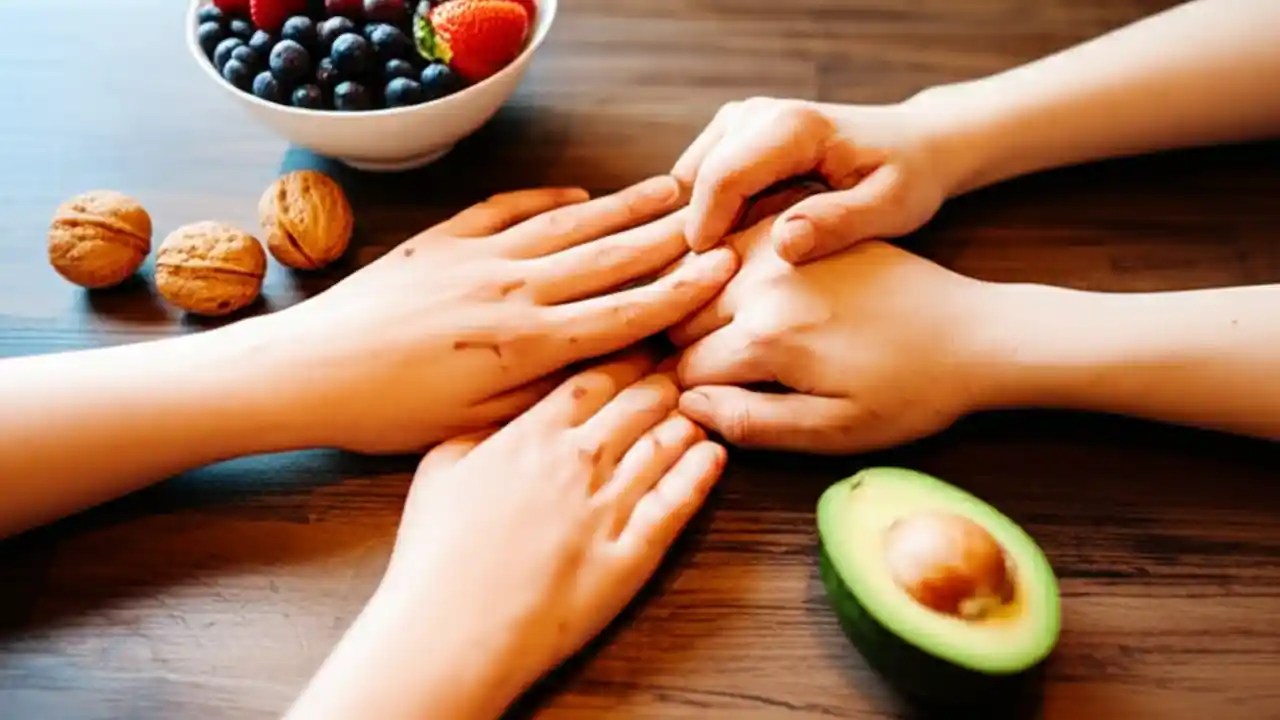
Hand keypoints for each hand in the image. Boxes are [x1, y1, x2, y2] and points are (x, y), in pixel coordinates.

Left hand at [261, 177, 736, 453]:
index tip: (717, 269)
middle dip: (664, 239)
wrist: (310, 370)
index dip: (677, 291)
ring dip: (620, 207)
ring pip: (566, 224)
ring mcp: (477, 256)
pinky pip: (508, 208)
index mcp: (526, 342)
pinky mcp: (443, 239)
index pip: (623, 312)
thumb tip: (605, 369)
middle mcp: (512, 288)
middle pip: (606, 257)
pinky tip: (576, 194)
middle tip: (710, 220)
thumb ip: (545, 391)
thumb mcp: (476, 422)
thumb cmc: (389, 412)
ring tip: (664, 191)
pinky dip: (546, 198)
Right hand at [288, 353, 725, 719]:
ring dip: (686, 422)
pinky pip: (677, 504)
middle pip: (639, 403)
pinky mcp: (632, 555)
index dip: (627, 356)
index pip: (596, 376)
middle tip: (683, 366)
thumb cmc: (434, 556)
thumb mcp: (440, 471)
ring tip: (700, 407)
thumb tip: (505, 414)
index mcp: (532, 435)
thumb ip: (479, 432)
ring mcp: (609, 507)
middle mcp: (578, 461)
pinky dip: (701, 474)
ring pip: (664, 446)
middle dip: (665, 380)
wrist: (449, 630)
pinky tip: (713, 456)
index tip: (643, 342)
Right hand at [670, 214, 995, 453]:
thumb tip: (686, 405)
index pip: (683, 367)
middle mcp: (763, 283)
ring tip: (723, 332)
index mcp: (766, 337)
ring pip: (699, 271)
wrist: (974, 334)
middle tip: (718, 372)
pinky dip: (724, 262)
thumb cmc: (911, 393)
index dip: (687, 392)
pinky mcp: (801, 224)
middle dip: (683, 345)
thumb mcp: (835, 431)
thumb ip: (752, 422)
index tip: (707, 404)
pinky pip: (735, 238)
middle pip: (680, 316)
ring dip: (698, 300)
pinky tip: (746, 290)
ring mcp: (780, 245)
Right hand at [673, 98, 966, 263]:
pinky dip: (708, 214)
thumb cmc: (909, 177)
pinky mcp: (735, 132)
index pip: (722, 178)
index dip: (709, 233)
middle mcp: (758, 112)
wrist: (916, 143)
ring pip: (691, 181)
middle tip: (718, 288)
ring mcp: (741, 118)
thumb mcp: (890, 207)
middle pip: (698, 180)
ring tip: (731, 267)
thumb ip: (838, 224)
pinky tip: (738, 246)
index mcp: (793, 126)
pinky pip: (699, 180)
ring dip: (701, 225)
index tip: (717, 282)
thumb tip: (783, 244)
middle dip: (699, 235)